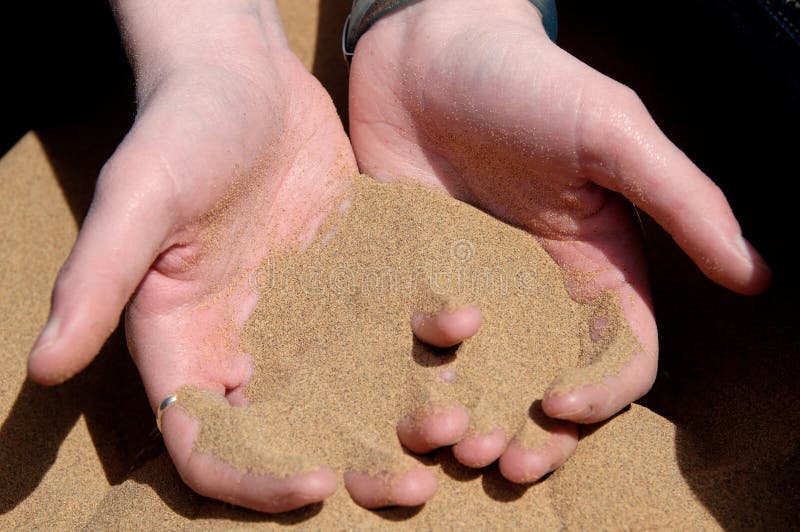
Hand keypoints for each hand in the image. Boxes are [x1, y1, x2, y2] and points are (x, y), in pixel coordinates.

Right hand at [27, 0, 435, 511]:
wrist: (245, 75)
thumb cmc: (180, 128)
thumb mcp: (138, 199)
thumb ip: (96, 280)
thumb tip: (41, 366)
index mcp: (188, 342)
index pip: (211, 442)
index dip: (256, 478)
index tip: (319, 483)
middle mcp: (251, 341)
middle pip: (300, 432)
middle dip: (356, 465)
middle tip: (412, 485)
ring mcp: (310, 313)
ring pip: (360, 387)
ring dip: (406, 412)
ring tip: (458, 419)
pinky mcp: (357, 277)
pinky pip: (396, 322)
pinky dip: (432, 336)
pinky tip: (466, 322)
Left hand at [349, 0, 770, 481]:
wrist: (426, 49)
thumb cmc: (528, 82)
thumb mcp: (613, 134)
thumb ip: (680, 202)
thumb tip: (754, 276)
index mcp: (594, 268)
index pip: (618, 357)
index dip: (601, 394)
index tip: (559, 404)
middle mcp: (533, 293)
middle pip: (543, 388)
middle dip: (528, 433)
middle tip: (495, 459)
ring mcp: (468, 290)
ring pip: (476, 380)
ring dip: (466, 420)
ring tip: (442, 444)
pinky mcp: (408, 280)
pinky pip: (408, 342)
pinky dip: (405, 377)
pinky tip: (388, 395)